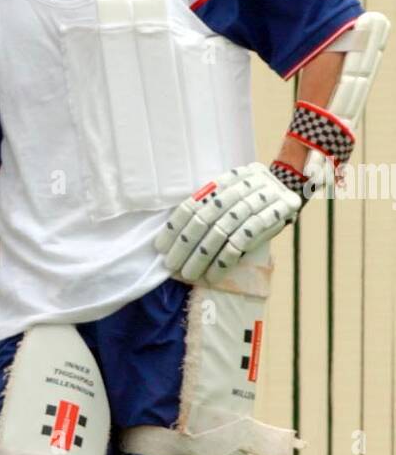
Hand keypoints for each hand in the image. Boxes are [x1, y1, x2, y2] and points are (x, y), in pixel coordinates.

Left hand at [154, 162, 302, 283]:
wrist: (293, 186)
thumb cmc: (254, 198)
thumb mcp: (232, 194)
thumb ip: (210, 208)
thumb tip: (176, 239)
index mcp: (225, 179)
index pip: (194, 203)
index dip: (176, 227)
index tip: (161, 247)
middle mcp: (240, 186)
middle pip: (205, 218)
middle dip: (185, 245)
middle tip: (171, 265)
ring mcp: (259, 199)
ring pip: (222, 231)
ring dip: (202, 257)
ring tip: (188, 274)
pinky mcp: (275, 215)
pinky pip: (243, 242)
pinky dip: (224, 260)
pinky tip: (213, 275)